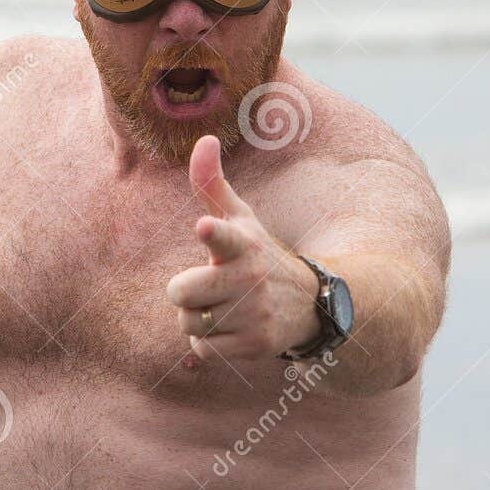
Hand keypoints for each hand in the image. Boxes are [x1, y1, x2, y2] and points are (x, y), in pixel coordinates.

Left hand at [166, 136, 321, 362]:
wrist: (309, 304)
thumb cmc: (258, 255)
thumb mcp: (240, 218)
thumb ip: (212, 183)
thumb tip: (204, 139)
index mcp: (242, 243)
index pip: (224, 236)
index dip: (212, 232)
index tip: (204, 227)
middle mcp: (250, 278)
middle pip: (180, 293)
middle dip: (182, 292)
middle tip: (205, 286)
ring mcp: (254, 313)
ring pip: (189, 324)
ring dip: (196, 319)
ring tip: (222, 307)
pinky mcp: (255, 345)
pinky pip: (202, 350)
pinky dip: (207, 343)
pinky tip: (229, 328)